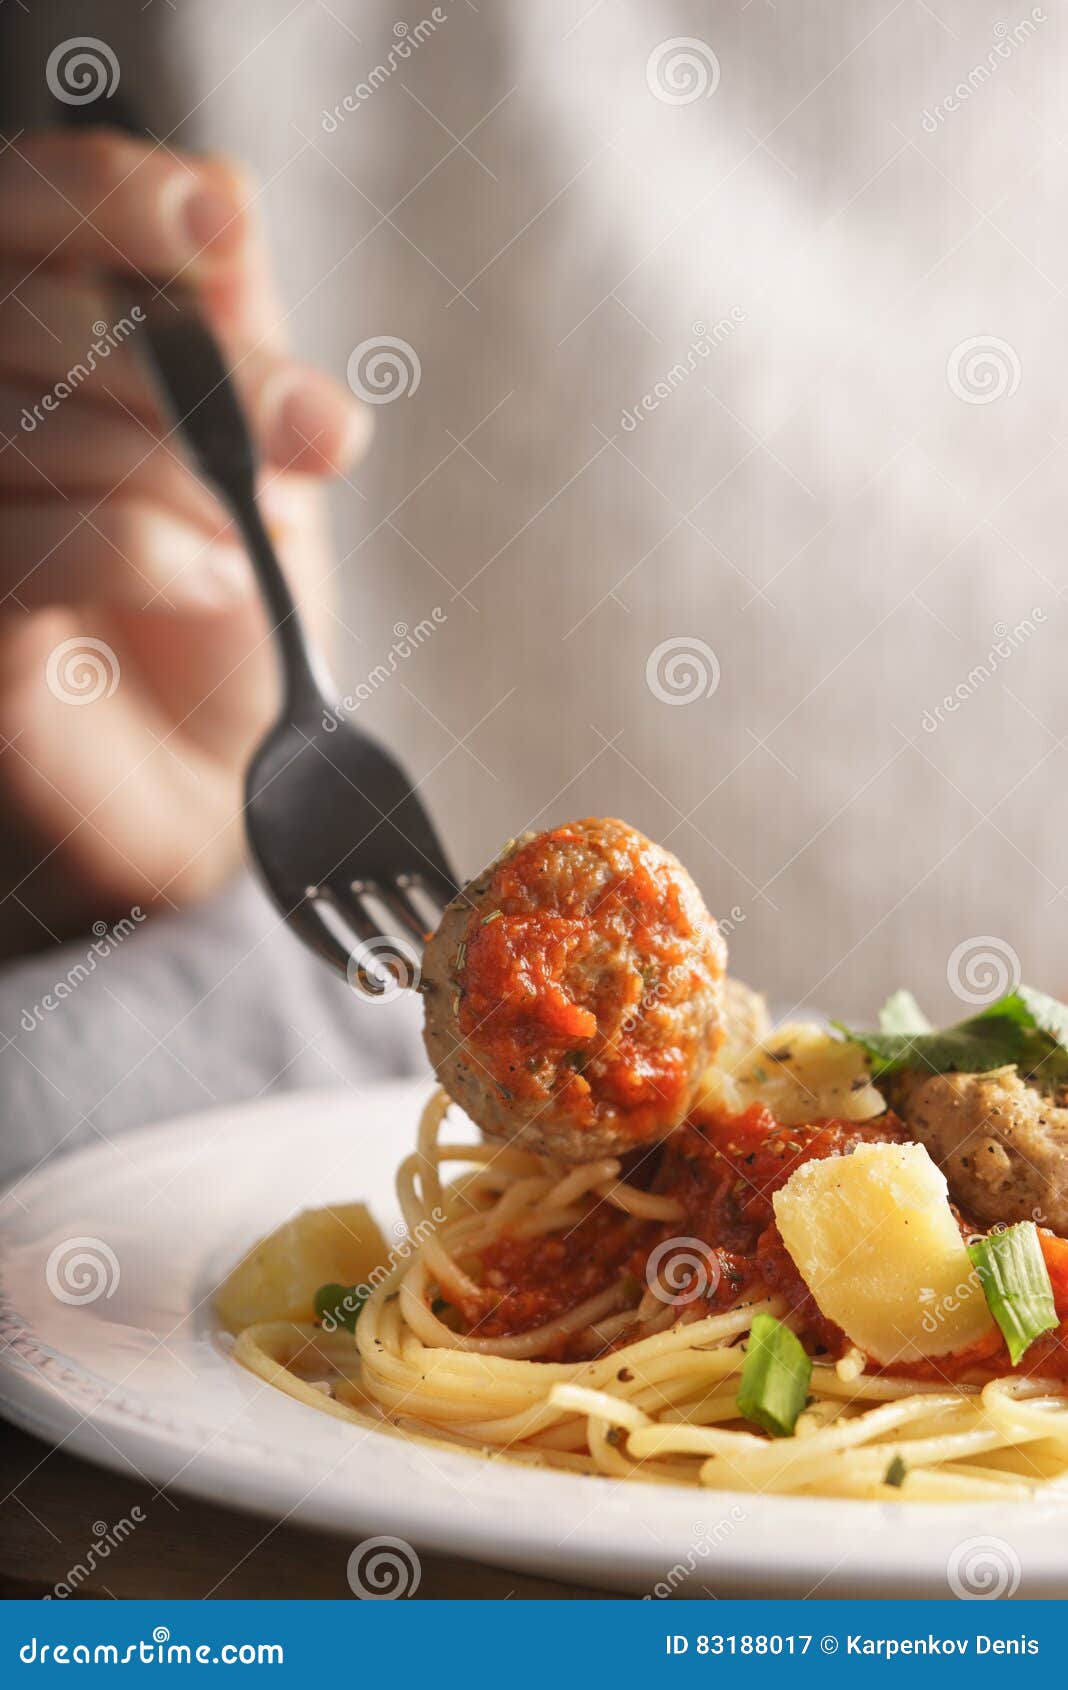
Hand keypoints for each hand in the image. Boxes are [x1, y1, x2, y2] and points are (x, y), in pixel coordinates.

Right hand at [0, 129, 368, 955]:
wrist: (232, 776)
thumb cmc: (238, 603)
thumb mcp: (261, 453)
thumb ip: (231, 330)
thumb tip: (228, 196)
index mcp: (37, 343)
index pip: (17, 205)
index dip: (105, 193)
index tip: (216, 222)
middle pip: (28, 311)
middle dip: (200, 367)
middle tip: (320, 432)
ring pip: (24, 424)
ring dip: (181, 473)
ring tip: (259, 533)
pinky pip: (24, 545)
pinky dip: (142, 554)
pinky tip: (214, 583)